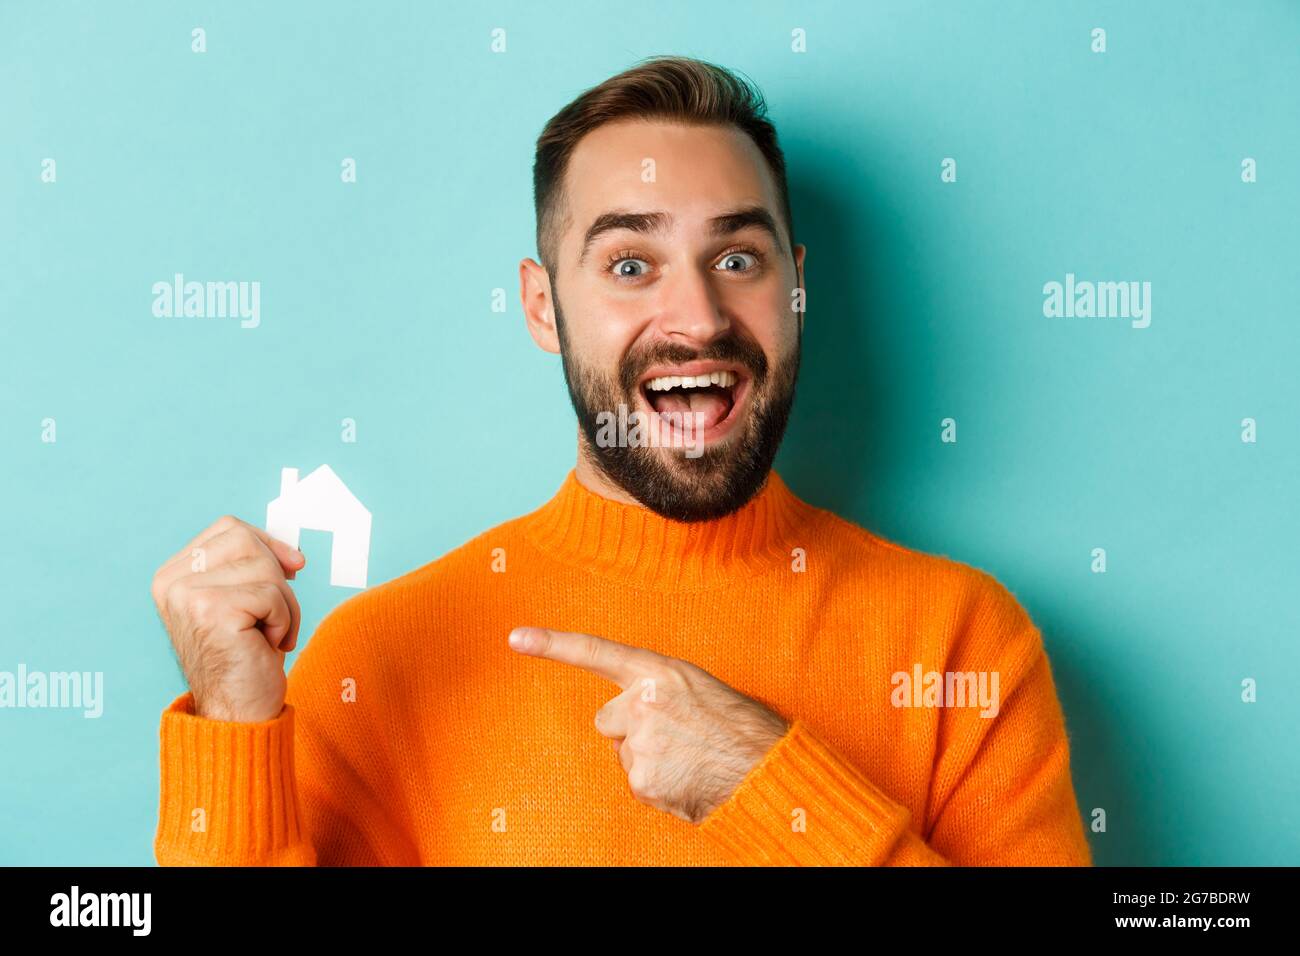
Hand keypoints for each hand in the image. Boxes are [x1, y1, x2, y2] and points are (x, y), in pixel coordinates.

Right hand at [151, 515, 305, 722]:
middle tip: (275, 617)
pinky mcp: (210, 610)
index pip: (230, 528)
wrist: (238, 713)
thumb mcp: (247, 600)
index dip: (268, 543)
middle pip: (247, 540)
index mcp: (173, 574)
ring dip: (284, 603)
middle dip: (277, 577)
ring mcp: (187, 594)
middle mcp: (171, 581)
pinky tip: (267, 646)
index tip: (293, 566)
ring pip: (264, 566)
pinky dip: (284, 621)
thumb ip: (256, 566)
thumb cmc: (247, 657)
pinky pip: (272, 594)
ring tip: (269, 635)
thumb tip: (293, 552)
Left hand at [508, 627, 789, 823]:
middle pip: (608, 719)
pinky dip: (658, 785)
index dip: (553, 645)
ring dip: (650, 759)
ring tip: (690, 759)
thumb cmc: (740, 726)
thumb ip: (659, 692)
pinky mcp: (643, 781)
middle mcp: (642, 704)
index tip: (515, 637)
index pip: (597, 652)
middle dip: (631, 730)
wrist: (766, 770)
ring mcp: (640, 744)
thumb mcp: (699, 689)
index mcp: (659, 673)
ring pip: (624, 754)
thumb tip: (633, 710)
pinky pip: (637, 782)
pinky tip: (687, 779)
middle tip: (677, 736)